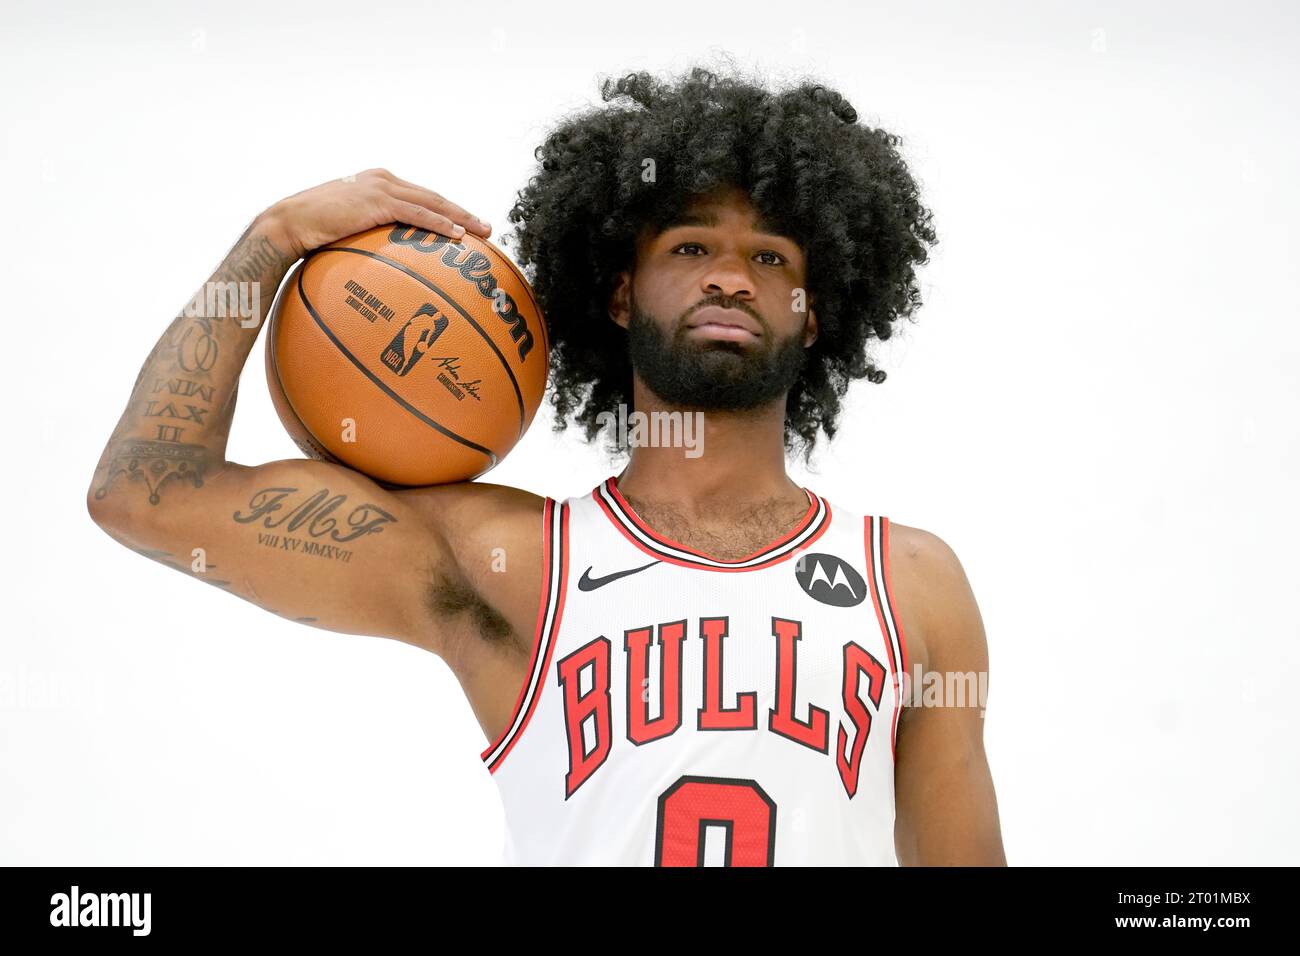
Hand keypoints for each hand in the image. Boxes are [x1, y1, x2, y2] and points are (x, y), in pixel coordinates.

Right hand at [260, 168, 491, 260]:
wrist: (286, 223)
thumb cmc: (310, 232)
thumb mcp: (343, 229)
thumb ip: (366, 235)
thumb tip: (378, 260)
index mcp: (377, 183)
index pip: (420, 197)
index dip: (446, 211)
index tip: (467, 225)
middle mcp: (383, 180)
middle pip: (433, 197)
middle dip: (462, 212)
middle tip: (487, 229)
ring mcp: (380, 188)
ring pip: (432, 203)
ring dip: (461, 217)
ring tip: (483, 232)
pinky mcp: (377, 201)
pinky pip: (417, 214)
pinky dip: (440, 223)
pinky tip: (457, 235)